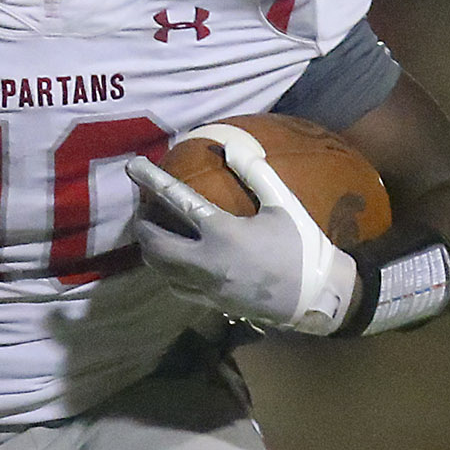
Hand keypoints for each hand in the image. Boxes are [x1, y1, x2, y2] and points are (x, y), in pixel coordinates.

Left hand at [126, 143, 358, 334]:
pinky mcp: (212, 304)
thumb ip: (255, 173)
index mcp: (225, 233)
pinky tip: (177, 261)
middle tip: (145, 211)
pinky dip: (169, 272)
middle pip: (155, 245)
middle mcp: (208, 262)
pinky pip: (177, 288)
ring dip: (152, 251)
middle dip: (143, 226)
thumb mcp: (283, 204)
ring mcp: (208, 287)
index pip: (178, 201)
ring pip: (161, 271)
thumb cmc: (302, 247)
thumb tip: (231, 145)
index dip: (152, 181)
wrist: (317, 297)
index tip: (132, 166)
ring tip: (156, 234)